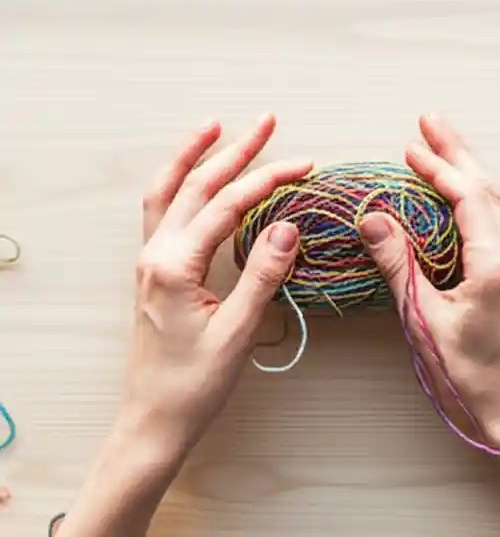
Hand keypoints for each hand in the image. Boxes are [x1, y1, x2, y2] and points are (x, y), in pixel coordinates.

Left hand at [127, 114, 311, 449]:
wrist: (154, 419)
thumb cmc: (195, 383)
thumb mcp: (238, 331)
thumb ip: (263, 275)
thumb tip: (288, 226)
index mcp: (175, 266)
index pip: (228, 205)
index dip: (268, 179)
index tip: (305, 165)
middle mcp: (156, 255)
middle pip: (196, 185)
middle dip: (234, 150)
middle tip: (267, 122)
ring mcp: (151, 261)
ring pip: (169, 191)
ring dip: (195, 157)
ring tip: (218, 128)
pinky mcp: (155, 271)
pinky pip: (162, 211)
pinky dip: (180, 182)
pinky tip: (196, 175)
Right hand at [357, 114, 499, 435]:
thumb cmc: (465, 374)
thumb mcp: (421, 319)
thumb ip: (398, 265)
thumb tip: (373, 218)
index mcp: (496, 263)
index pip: (468, 197)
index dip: (438, 168)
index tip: (409, 148)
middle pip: (486, 189)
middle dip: (457, 152)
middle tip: (429, 120)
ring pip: (491, 203)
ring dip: (465, 170)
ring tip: (437, 144)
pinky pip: (490, 222)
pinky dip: (468, 197)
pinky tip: (450, 194)